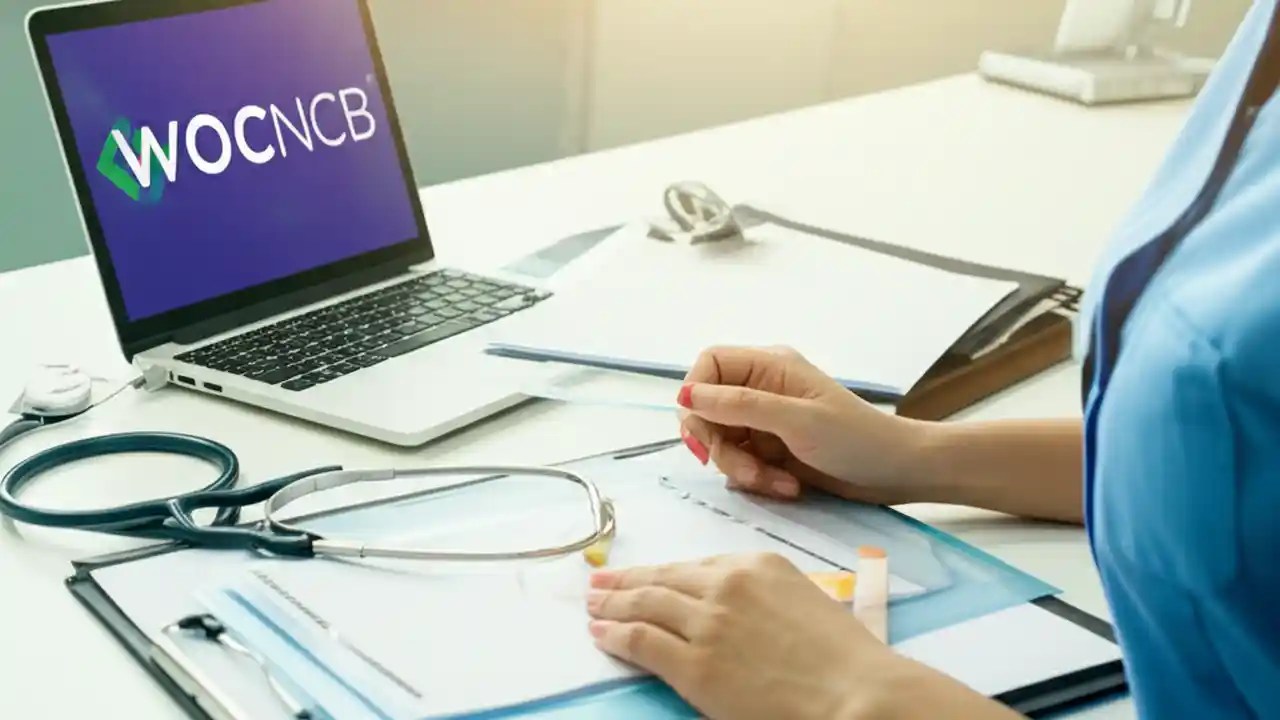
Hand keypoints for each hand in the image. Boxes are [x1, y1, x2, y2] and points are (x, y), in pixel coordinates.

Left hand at [585, 553, 903, 719]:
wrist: (855, 695)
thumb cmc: (844, 657)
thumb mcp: (804, 602)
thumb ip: (762, 596)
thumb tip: (730, 609)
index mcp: (758, 565)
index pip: (694, 567)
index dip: (661, 572)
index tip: (641, 575)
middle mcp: (726, 585)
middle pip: (662, 579)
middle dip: (626, 581)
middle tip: (599, 583)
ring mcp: (707, 624)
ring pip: (644, 605)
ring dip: (612, 605)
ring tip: (593, 606)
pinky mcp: (694, 664)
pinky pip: (641, 641)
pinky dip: (615, 635)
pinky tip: (601, 635)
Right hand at [676, 346, 931, 503]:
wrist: (896, 472)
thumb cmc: (855, 439)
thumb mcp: (796, 420)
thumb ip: (740, 406)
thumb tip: (686, 396)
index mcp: (768, 366)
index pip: (709, 366)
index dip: (696, 395)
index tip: (702, 432)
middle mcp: (761, 389)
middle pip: (708, 410)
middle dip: (720, 446)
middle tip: (744, 470)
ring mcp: (764, 421)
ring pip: (721, 443)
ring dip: (742, 469)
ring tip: (777, 482)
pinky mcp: (770, 451)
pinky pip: (740, 464)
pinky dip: (757, 479)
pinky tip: (786, 486)